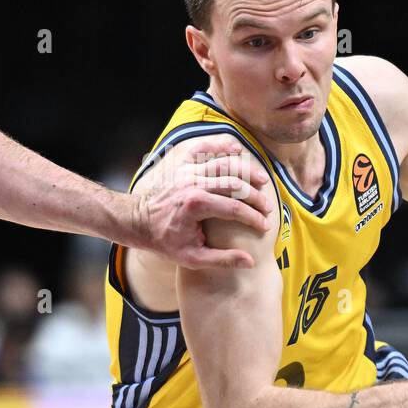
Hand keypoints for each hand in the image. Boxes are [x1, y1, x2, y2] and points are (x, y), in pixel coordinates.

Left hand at [131, 137, 275, 269]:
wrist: (139, 222)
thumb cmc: (165, 242)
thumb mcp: (192, 258)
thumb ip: (222, 259)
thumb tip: (250, 262)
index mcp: (195, 206)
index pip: (235, 209)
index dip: (254, 218)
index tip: (265, 226)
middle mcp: (193, 184)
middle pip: (235, 184)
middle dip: (256, 196)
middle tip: (268, 207)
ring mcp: (187, 171)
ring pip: (224, 163)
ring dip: (246, 170)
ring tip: (262, 180)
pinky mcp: (182, 165)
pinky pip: (203, 148)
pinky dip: (220, 145)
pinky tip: (237, 149)